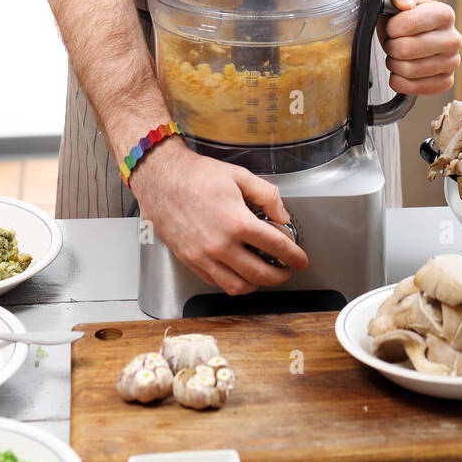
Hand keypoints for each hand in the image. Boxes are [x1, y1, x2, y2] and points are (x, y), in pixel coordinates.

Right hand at [130, 135, 308, 295]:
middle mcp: (221, 245)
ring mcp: (203, 256)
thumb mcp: (239, 175)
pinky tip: (239, 272)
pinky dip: (232, 282)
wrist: (161, 179)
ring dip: (256, 285)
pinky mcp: (189, 261)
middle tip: (286, 271)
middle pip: (259, 273)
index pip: (275, 246)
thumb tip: (282, 215)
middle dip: (279, 275)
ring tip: (264, 276)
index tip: (300, 260)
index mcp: (237, 222)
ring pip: (237, 286)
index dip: (293, 256)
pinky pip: (216, 282)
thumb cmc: (197, 175)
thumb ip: (266, 196)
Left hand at [381, 0, 461, 94]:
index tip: (391, 26)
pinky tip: (400, 72)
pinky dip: (400, 82)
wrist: (415, 33)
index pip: (409, 24)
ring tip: (396, 55)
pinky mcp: (446, 81)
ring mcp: (452, 62)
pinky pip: (417, 88)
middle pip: (407, 49)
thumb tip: (405, 2)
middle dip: (391, 46)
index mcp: (445, 14)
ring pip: (410, 70)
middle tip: (392, 42)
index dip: (391, 27)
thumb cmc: (406, 15)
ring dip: (394, 64)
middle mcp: (454, 39)